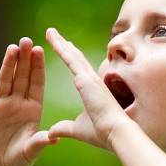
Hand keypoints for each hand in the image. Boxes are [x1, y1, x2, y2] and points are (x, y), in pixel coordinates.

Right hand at [0, 36, 57, 165]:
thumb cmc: (18, 160)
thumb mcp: (31, 151)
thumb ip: (39, 142)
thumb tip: (54, 138)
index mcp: (32, 109)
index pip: (36, 84)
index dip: (37, 67)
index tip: (40, 50)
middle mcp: (17, 103)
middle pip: (21, 77)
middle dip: (24, 59)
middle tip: (26, 40)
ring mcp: (0, 105)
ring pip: (5, 80)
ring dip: (7, 64)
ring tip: (11, 48)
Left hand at [44, 26, 129, 150]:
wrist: (115, 133)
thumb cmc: (101, 133)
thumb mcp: (77, 130)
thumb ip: (64, 128)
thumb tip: (51, 134)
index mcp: (91, 90)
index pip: (78, 70)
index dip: (71, 58)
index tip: (64, 48)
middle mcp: (91, 80)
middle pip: (75, 58)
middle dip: (65, 45)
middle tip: (54, 34)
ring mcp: (89, 78)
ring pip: (72, 55)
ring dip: (60, 43)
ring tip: (50, 32)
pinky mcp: (85, 79)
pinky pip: (70, 59)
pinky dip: (60, 48)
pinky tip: (52, 39)